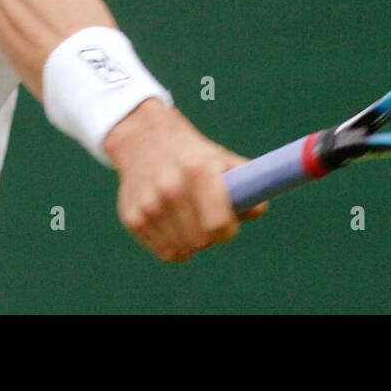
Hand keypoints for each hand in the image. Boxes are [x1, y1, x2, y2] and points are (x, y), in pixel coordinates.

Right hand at [102, 99, 265, 261]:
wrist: (142, 138)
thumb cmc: (190, 154)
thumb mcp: (220, 159)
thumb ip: (246, 184)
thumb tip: (258, 209)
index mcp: (198, 170)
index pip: (218, 223)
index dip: (228, 230)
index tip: (228, 225)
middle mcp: (171, 187)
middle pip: (201, 240)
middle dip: (210, 236)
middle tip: (208, 221)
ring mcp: (149, 204)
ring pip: (183, 249)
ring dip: (192, 241)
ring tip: (190, 220)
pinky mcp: (132, 216)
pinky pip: (165, 251)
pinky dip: (174, 245)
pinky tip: (174, 225)